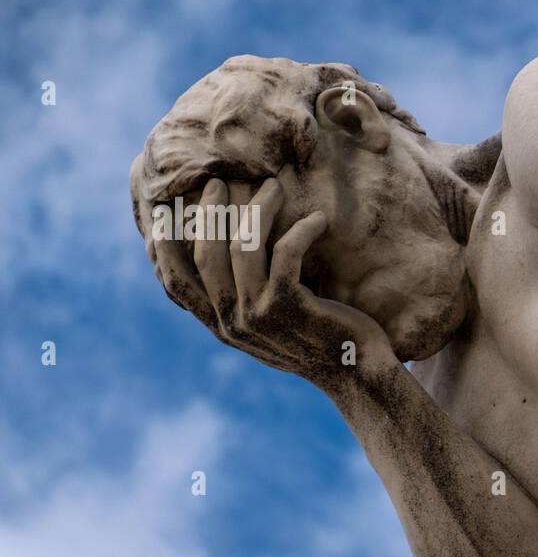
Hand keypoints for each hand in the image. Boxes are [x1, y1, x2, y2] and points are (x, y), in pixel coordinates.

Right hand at [147, 176, 392, 386]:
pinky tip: (319, 220)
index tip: (161, 211)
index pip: (176, 285)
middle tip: (219, 181)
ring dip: (258, 209)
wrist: (356, 375)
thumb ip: (242, 303)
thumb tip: (225, 260)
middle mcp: (233, 322)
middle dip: (209, 211)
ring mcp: (259, 315)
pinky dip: (302, 229)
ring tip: (274, 187)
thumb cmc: (317, 342)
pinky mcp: (291, 306)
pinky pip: (287, 252)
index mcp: (222, 326)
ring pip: (244, 245)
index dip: (163, 247)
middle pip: (205, 253)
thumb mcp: (269, 328)